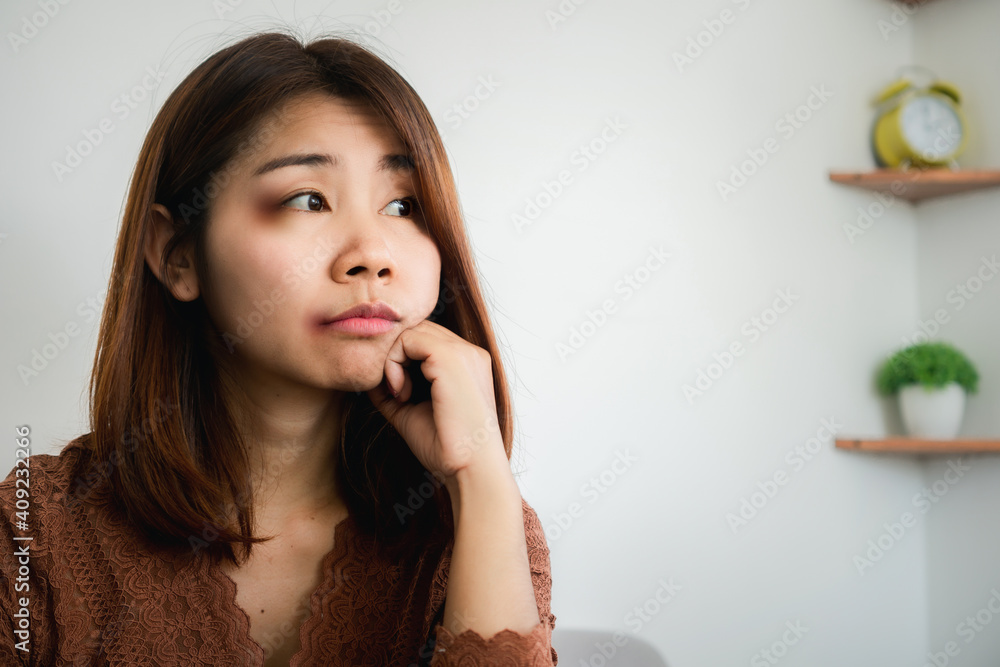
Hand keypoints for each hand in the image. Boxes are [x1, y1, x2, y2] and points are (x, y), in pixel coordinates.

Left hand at [366, 320, 508, 480]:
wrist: (469, 469)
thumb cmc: (446, 448)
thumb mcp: (412, 411)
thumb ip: (394, 388)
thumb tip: (368, 375)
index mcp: (468, 364)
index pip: (425, 339)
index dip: (402, 360)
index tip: (399, 393)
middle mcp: (470, 352)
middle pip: (416, 330)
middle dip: (396, 357)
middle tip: (396, 392)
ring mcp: (463, 352)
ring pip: (409, 332)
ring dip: (393, 360)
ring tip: (401, 394)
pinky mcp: (450, 357)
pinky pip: (406, 340)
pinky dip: (393, 364)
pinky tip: (402, 393)